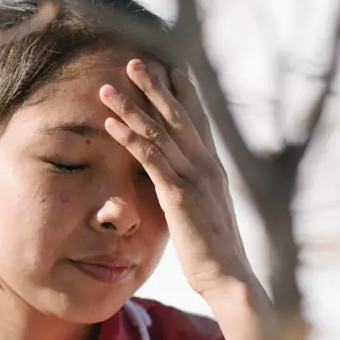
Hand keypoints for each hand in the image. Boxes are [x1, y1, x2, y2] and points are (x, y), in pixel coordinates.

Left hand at [100, 59, 256, 297]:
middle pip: (179, 116)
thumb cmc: (219, 255)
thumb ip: (198, 195)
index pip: (198, 123)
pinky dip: (129, 138)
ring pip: (160, 132)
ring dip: (132, 106)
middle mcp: (208, 167)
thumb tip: (186, 190)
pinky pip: (150, 159)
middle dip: (156, 87)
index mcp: (215, 170)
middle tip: (135, 61)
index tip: (170, 69)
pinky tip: (109, 125)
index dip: (184, 94)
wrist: (231, 278)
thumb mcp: (208, 216)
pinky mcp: (178, 196)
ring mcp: (194, 179)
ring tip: (108, 87)